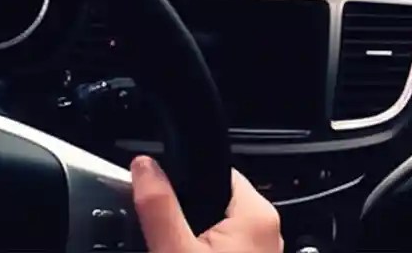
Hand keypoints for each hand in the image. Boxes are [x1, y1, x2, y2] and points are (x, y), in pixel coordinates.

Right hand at [131, 155, 282, 252]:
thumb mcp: (176, 251)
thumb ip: (159, 206)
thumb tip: (143, 166)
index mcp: (257, 214)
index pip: (215, 168)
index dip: (183, 176)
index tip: (160, 190)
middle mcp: (268, 230)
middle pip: (213, 197)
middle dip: (185, 210)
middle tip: (164, 236)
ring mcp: (263, 252)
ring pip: (216, 225)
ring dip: (192, 234)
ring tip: (172, 248)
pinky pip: (223, 246)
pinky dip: (203, 250)